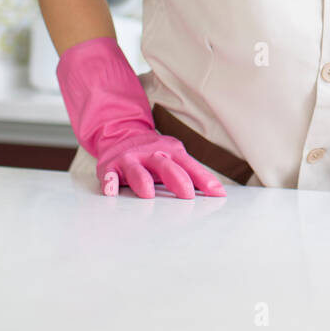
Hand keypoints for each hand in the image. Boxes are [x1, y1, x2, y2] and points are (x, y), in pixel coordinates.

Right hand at [94, 133, 226, 198]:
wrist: (122, 134)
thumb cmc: (155, 154)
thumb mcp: (175, 158)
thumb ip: (193, 173)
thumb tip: (219, 192)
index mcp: (171, 152)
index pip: (190, 166)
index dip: (204, 179)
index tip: (217, 193)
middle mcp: (152, 154)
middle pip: (166, 166)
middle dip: (178, 180)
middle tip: (188, 196)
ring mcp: (131, 159)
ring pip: (137, 170)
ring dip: (143, 181)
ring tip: (148, 194)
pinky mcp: (111, 166)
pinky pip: (109, 175)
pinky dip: (110, 183)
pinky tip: (111, 190)